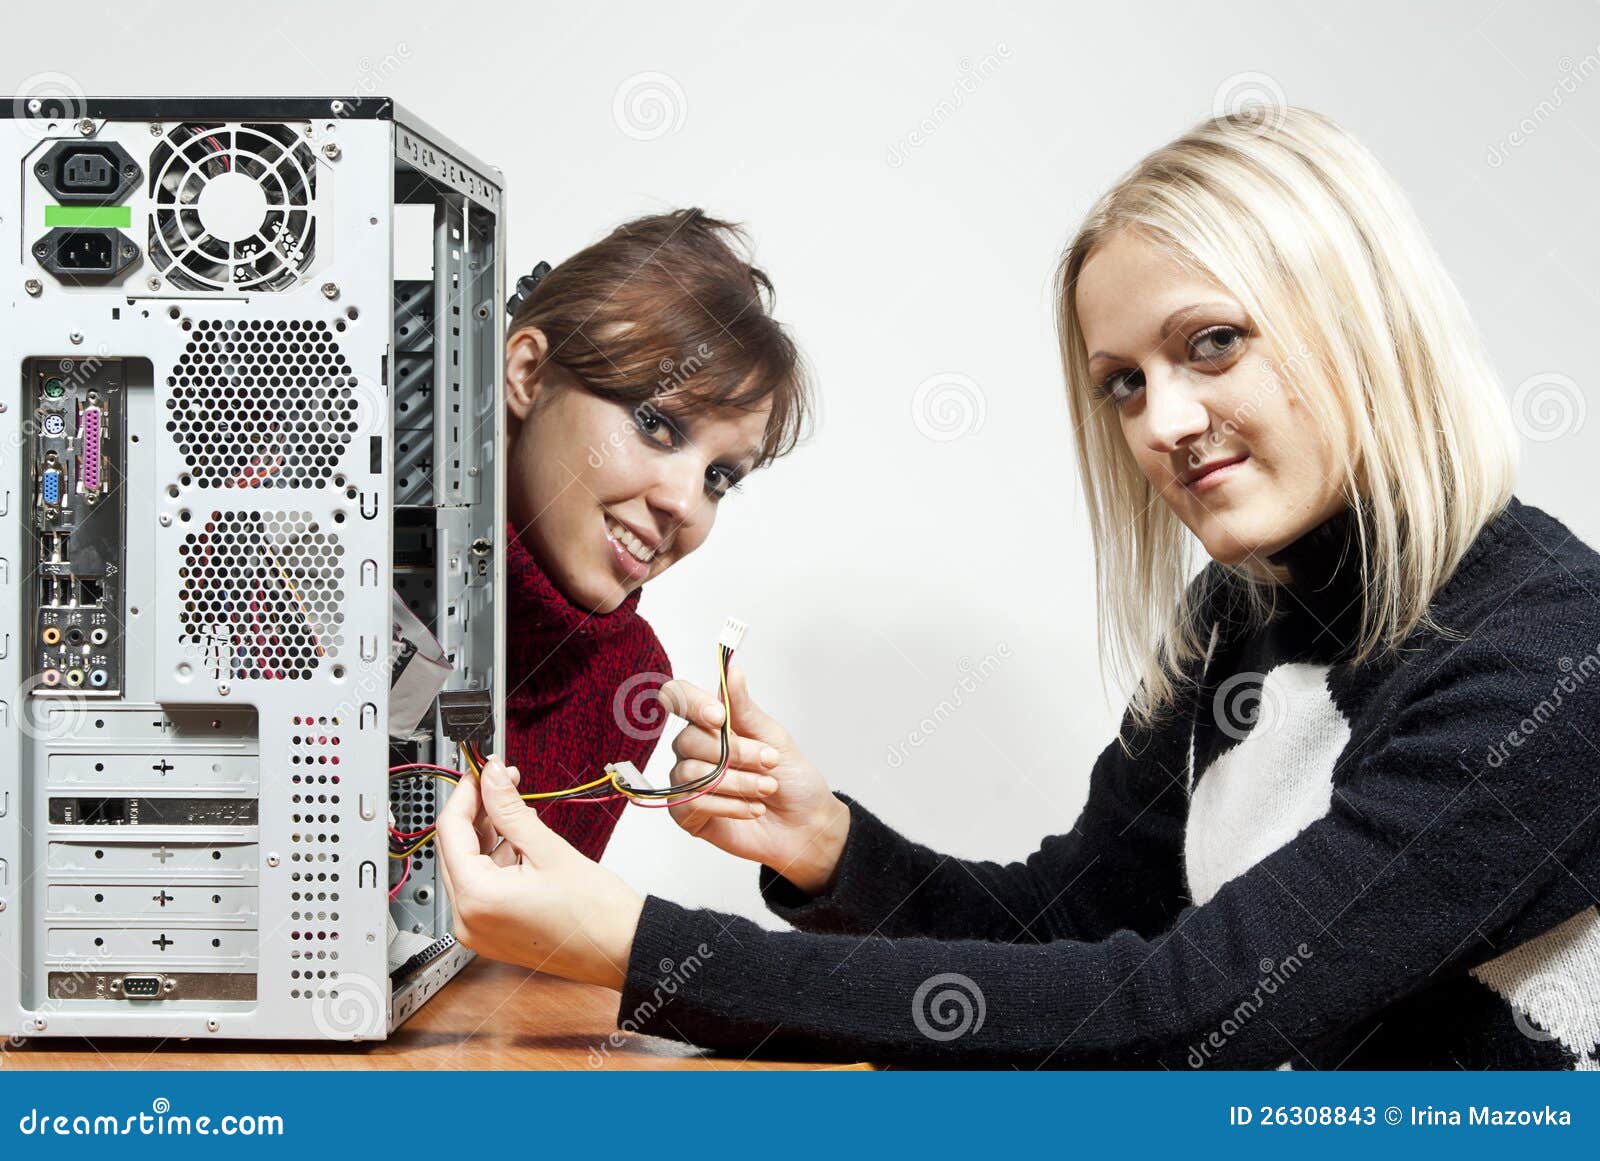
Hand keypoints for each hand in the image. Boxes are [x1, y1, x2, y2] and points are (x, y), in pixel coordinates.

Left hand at [435, 755, 644, 989]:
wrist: (622, 950)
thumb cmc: (596, 913)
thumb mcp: (548, 849)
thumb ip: (510, 809)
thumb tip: (492, 776)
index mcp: (477, 898)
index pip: (450, 831)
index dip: (466, 794)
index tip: (482, 772)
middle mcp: (467, 920)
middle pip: (454, 850)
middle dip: (476, 813)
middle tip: (500, 784)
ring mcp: (478, 931)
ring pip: (467, 868)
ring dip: (487, 836)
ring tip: (516, 811)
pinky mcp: (492, 934)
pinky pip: (481, 888)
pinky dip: (495, 862)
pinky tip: (518, 842)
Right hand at [658, 666, 850, 896]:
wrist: (805, 824)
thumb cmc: (792, 778)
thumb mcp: (774, 737)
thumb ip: (744, 708)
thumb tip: (732, 670)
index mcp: (711, 723)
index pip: (679, 697)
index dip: (692, 703)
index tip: (720, 717)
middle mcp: (694, 749)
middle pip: (688, 739)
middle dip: (735, 753)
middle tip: (769, 763)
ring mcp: (687, 782)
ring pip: (692, 773)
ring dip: (736, 782)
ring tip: (766, 789)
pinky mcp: (687, 813)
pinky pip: (692, 803)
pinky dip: (728, 805)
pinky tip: (753, 809)